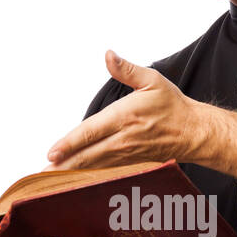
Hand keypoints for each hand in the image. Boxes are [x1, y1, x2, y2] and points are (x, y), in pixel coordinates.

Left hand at [45, 50, 236, 187]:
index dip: (70, 143)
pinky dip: (89, 176)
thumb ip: (126, 70)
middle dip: (64, 164)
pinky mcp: (130, 163)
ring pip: (95, 165)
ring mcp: (127, 154)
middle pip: (88, 154)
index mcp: (125, 117)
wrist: (193, 132)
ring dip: (73, 173)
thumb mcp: (152, 80)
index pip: (91, 132)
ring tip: (52, 180)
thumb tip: (108, 55)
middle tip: (42, 173)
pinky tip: (75, 181)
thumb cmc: (172, 105)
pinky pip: (106, 171)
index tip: (52, 152)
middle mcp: (124, 139)